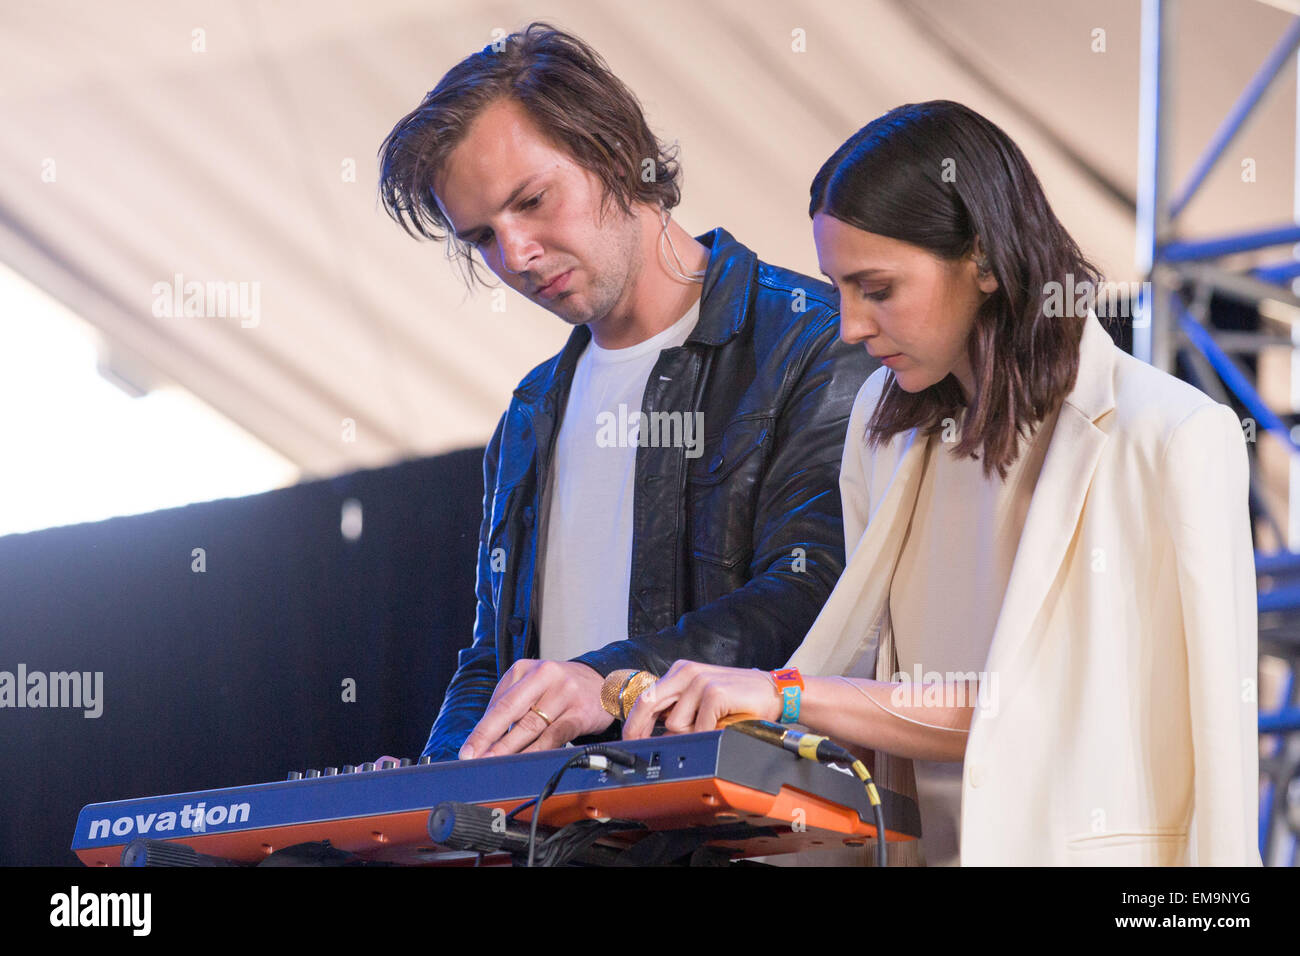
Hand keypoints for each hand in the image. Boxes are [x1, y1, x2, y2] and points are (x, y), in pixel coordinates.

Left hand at [458, 660, 612, 758]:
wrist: (604, 683)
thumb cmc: (561, 688)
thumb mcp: (534, 685)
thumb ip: (511, 706)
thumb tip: (485, 740)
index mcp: (525, 668)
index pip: (499, 702)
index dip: (481, 729)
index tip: (468, 750)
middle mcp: (544, 676)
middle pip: (511, 710)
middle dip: (489, 738)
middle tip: (474, 758)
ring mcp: (564, 693)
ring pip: (531, 726)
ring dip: (509, 749)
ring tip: (494, 764)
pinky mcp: (579, 712)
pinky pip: (554, 736)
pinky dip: (537, 751)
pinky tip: (525, 763)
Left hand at [621, 660, 783, 739]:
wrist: (773, 691)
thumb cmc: (738, 698)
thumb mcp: (702, 698)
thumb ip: (679, 709)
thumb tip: (657, 733)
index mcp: (680, 672)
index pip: (646, 696)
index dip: (634, 721)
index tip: (628, 740)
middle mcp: (686, 672)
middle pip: (648, 704)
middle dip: (640, 730)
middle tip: (638, 747)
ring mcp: (700, 681)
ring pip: (675, 724)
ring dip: (690, 734)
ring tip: (710, 726)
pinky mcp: (714, 692)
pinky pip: (699, 728)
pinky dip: (707, 735)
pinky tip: (721, 726)